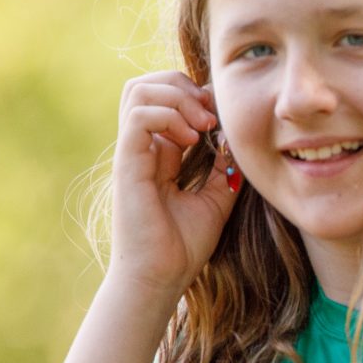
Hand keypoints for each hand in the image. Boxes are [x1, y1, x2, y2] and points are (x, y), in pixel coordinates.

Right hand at [108, 71, 238, 298]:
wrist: (161, 277)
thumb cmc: (183, 246)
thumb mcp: (216, 200)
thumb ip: (223, 170)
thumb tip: (235, 140)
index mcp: (159, 153)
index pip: (165, 99)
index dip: (194, 95)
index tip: (222, 116)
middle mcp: (141, 148)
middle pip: (145, 85)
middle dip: (182, 86)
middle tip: (211, 114)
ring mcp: (132, 154)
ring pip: (137, 91)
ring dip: (176, 97)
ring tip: (203, 125)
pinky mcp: (127, 164)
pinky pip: (137, 118)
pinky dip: (168, 117)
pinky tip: (192, 140)